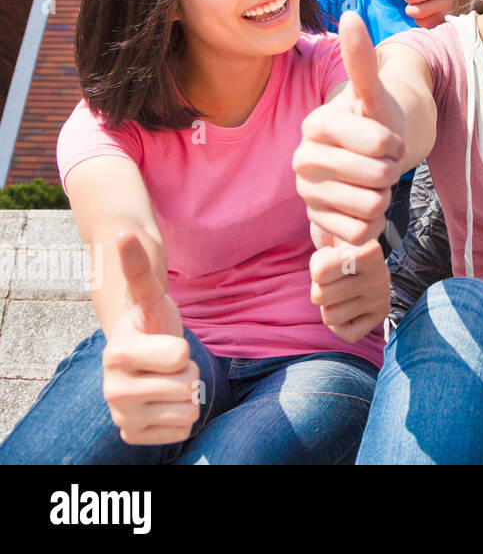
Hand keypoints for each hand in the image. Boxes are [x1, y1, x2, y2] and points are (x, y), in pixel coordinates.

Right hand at [101, 230, 201, 445]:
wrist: (140, 357)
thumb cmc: (150, 322)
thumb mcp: (150, 296)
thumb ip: (139, 269)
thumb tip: (123, 231)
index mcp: (116, 355)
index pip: (179, 357)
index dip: (182, 349)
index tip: (162, 342)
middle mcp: (111, 390)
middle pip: (186, 385)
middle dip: (187, 372)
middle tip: (167, 363)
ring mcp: (121, 416)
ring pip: (187, 410)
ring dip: (186, 395)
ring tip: (165, 380)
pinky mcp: (132, 436)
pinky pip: (182, 431)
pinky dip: (182, 418)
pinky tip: (164, 403)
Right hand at [294, 12, 406, 246]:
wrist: (365, 164)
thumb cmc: (373, 124)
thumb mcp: (373, 93)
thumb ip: (361, 59)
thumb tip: (351, 15)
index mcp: (316, 125)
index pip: (381, 143)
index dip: (396, 143)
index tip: (387, 139)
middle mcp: (302, 160)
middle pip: (380, 177)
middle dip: (392, 171)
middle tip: (382, 163)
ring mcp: (306, 194)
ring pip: (373, 206)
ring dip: (384, 198)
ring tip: (373, 184)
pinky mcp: (315, 224)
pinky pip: (363, 233)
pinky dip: (374, 224)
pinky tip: (366, 208)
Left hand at [310, 236, 389, 342]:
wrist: (355, 242)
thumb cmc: (336, 243)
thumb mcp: (328, 232)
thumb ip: (325, 244)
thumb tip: (331, 264)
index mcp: (369, 251)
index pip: (319, 272)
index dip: (316, 264)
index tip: (330, 254)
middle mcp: (381, 274)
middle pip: (320, 297)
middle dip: (320, 287)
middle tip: (333, 276)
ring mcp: (382, 296)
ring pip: (330, 316)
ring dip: (329, 305)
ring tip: (340, 289)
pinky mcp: (382, 314)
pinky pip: (347, 334)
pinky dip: (340, 325)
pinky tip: (348, 307)